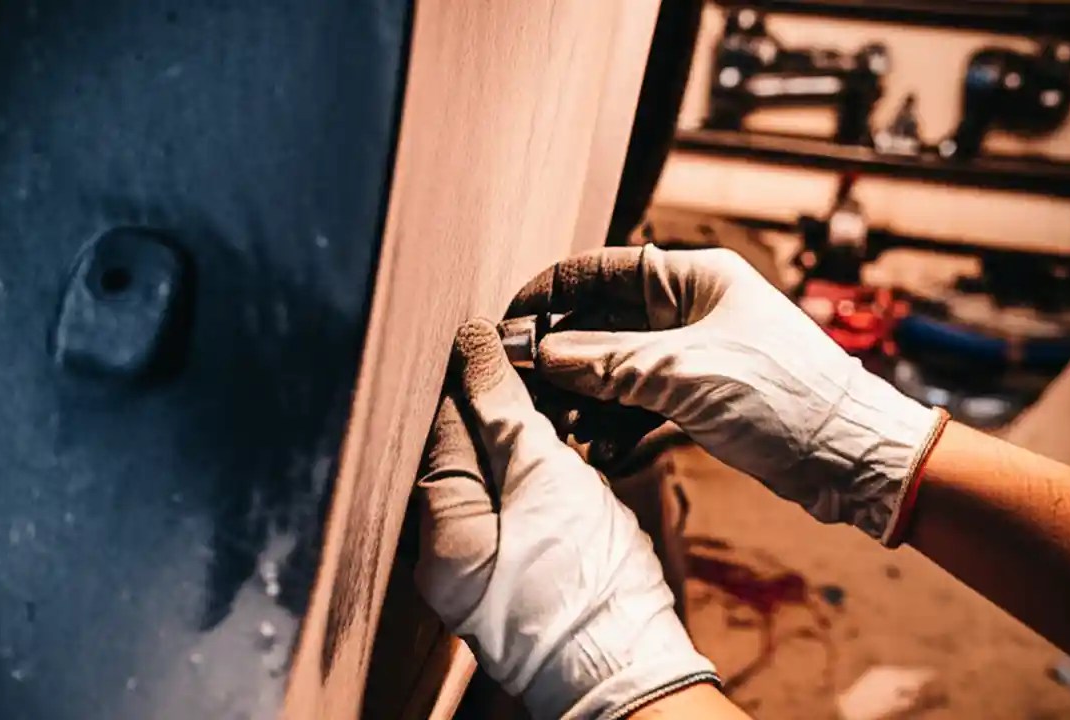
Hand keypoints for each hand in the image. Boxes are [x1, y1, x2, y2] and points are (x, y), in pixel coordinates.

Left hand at [414, 320, 716, 719]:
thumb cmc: (591, 582)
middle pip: (457, 456)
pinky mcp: (503, 580)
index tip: (492, 338)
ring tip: (548, 413)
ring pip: (482, 482)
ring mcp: (470, 571)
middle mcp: (438, 555)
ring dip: (511, 444)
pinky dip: (524, 483)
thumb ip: (503, 413)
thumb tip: (472, 348)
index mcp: (437, 531)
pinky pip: (502, 513)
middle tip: (526, 370)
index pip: (444, 430)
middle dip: (489, 412)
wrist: (631, 672)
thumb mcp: (547, 480)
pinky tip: (553, 463)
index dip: (471, 380)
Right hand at [510, 245, 946, 543]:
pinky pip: (639, 402)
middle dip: (563, 359)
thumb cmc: (785, 398)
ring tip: (564, 429)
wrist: (853, 460)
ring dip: (587, 397)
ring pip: (616, 368)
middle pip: (601, 324)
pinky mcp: (699, 398)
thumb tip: (539, 354)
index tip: (508, 328)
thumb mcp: (683, 375)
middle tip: (529, 393)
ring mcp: (694, 355)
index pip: (600, 271)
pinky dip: (617, 423)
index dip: (549, 295)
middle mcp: (689, 309)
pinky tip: (601, 449)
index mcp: (692, 278)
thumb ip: (606, 363)